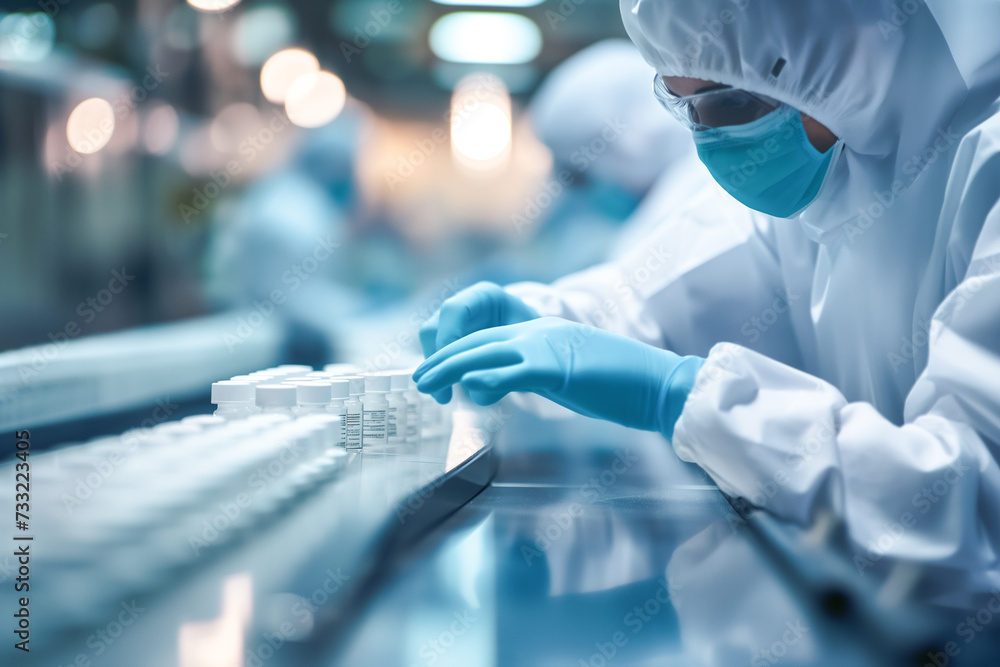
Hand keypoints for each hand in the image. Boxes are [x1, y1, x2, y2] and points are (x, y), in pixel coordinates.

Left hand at [412, 317, 703, 438]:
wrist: (656, 382)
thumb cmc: (618, 384)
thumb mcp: (568, 376)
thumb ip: (536, 376)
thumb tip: (504, 387)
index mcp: (541, 333)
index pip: (487, 340)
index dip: (457, 355)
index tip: (436, 374)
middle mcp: (538, 333)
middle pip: (477, 343)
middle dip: (443, 361)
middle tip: (419, 380)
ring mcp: (547, 347)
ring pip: (485, 353)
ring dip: (451, 369)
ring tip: (427, 384)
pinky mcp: (557, 367)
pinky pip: (513, 371)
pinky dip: (488, 378)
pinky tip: (469, 389)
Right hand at [419, 282, 538, 402]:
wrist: (536, 336)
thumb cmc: (535, 338)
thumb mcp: (527, 346)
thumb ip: (505, 363)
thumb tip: (477, 393)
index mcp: (484, 296)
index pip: (455, 310)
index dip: (448, 337)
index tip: (453, 367)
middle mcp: (463, 304)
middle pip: (434, 326)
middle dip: (437, 360)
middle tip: (443, 392)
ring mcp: (452, 320)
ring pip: (429, 341)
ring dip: (434, 369)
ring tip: (444, 398)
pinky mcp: (448, 338)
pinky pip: (435, 354)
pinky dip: (440, 373)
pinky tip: (447, 395)